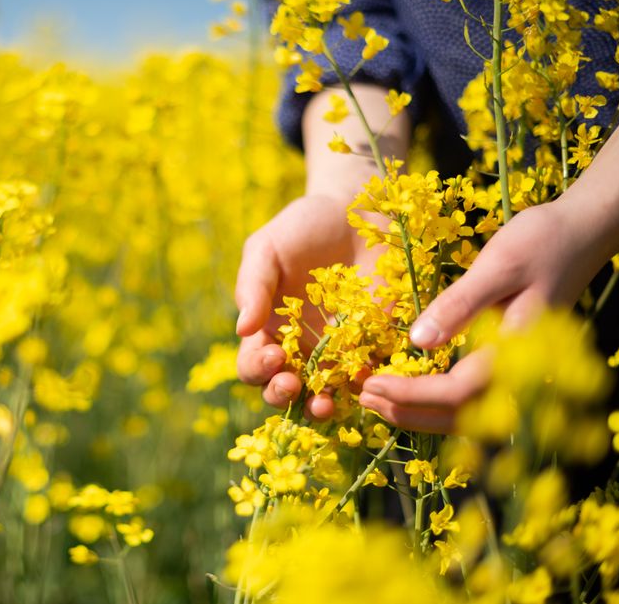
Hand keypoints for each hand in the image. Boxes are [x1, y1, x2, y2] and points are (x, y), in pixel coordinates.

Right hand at [235, 194, 379, 416]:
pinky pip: (370, 376)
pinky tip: (367, 379)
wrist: (357, 211)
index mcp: (268, 330)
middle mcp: (300, 350)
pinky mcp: (376, 346)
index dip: (258, 370)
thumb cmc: (302, 227)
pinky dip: (368, 386)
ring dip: (322, 407)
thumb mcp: (267, 248)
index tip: (273, 356)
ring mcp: (339, 352)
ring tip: (326, 403)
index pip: (253, 365)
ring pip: (326, 396)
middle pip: (285, 391)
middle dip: (284, 396)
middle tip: (293, 386)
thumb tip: (242, 328)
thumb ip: (253, 285)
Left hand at [359, 200, 607, 432]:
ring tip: (376, 399)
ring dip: (419, 413)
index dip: (411, 394)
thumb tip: (418, 343)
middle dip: (407, 412)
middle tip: (363, 397)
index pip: (457, 392)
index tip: (371, 383)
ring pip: (466, 413)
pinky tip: (406, 388)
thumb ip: (460, 305)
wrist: (581, 232)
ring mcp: (519, 371)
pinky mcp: (510, 362)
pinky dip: (436, 400)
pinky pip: (471, 395)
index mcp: (518, 351)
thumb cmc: (541, 242)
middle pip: (460, 415)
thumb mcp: (496, 266)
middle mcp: (521, 371)